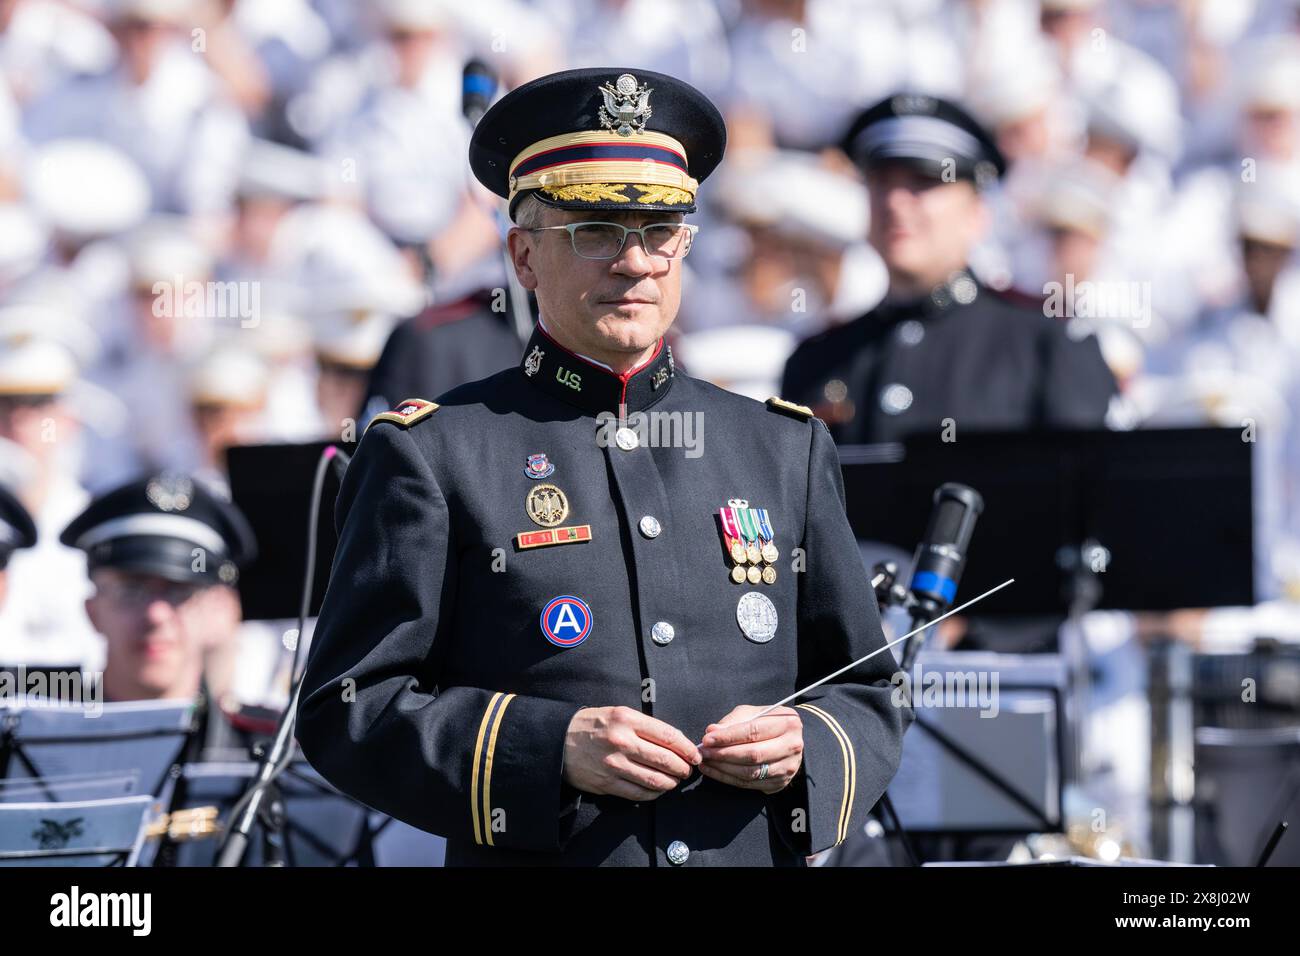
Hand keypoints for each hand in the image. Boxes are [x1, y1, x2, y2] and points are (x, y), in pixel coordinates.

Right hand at [563, 706, 700, 801]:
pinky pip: (639, 793)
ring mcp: (613, 764)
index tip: (694, 754)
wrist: (557, 741)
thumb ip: (645, 725)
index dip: (687, 747)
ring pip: (654, 779)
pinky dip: (654, 793)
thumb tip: (676, 742)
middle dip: (682, 767)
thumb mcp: (617, 713)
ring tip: (675, 780)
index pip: (668, 735)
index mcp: (626, 719)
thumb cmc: (593, 725)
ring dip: (671, 782)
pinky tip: (658, 789)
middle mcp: (621, 741)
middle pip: (665, 759)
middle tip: (688, 769)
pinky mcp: (607, 783)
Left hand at [698, 705, 802, 793]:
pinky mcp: (780, 783)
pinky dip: (728, 779)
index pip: (754, 731)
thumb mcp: (751, 713)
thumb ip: (732, 722)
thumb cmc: (766, 723)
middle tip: (703, 752)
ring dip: (723, 768)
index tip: (707, 739)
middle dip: (723, 754)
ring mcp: (788, 767)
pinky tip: (714, 771)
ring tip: (706, 761)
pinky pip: (749, 784)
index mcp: (788, 723)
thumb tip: (711, 732)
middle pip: (753, 754)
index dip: (728, 737)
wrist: (788, 740)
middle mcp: (792, 746)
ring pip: (750, 772)